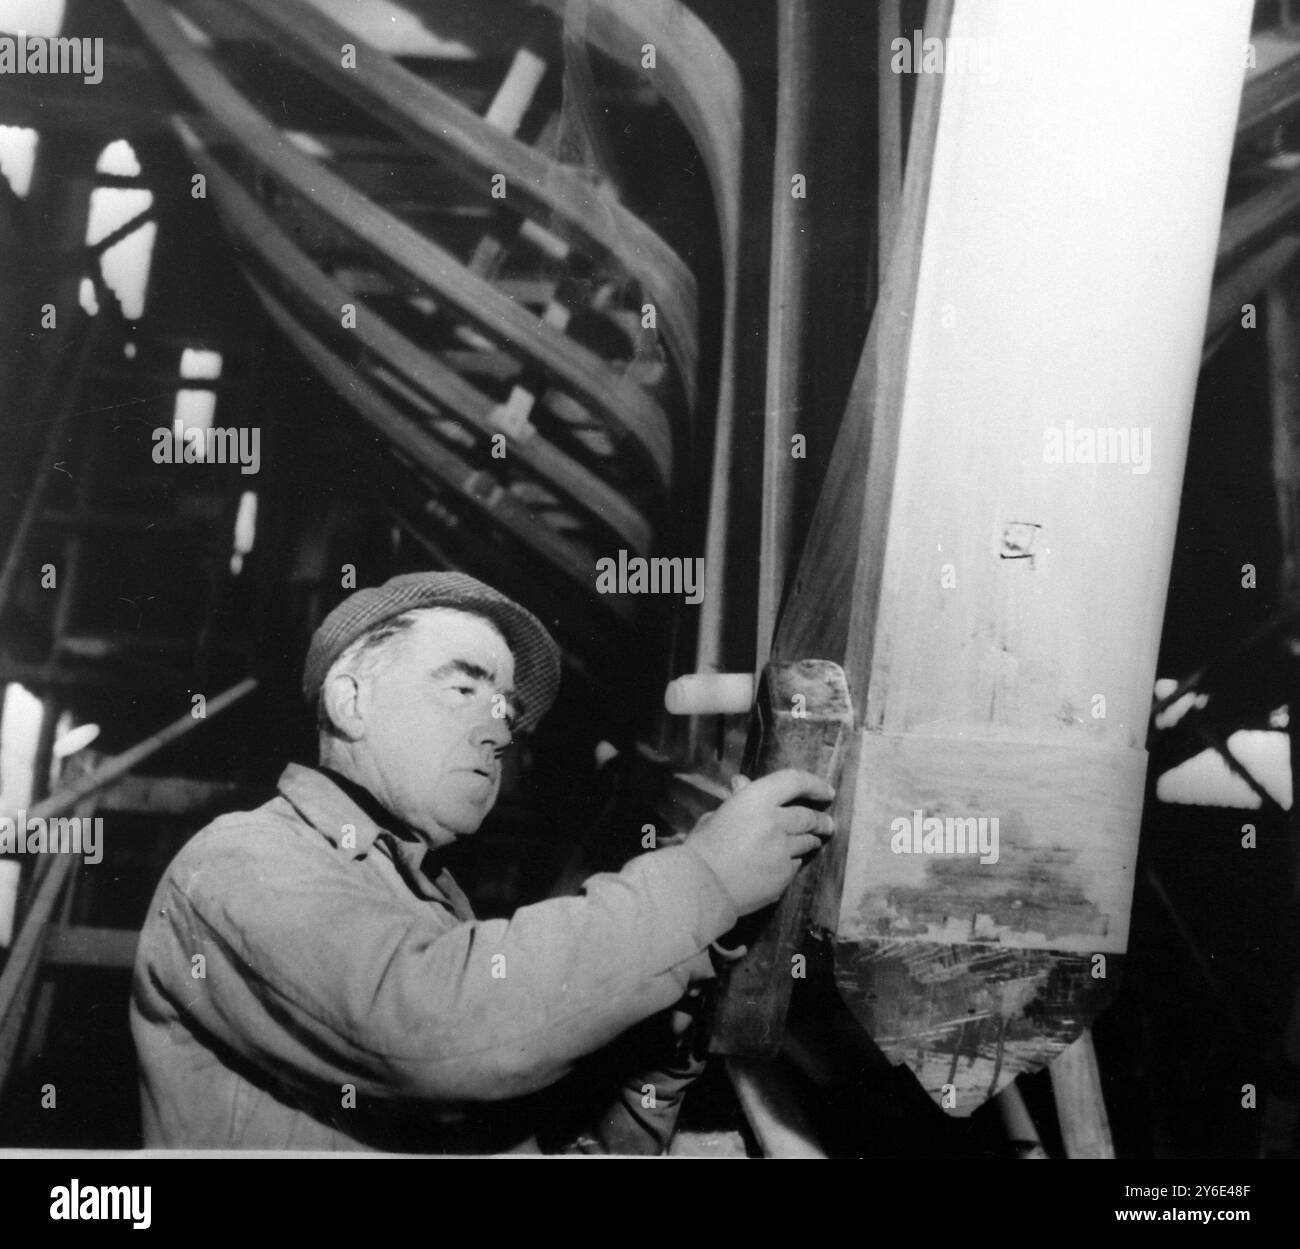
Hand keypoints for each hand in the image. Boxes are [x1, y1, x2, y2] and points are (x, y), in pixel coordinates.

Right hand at [686, 769, 834, 915]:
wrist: (701, 887)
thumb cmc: (703, 848)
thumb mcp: (717, 816)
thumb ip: (737, 800)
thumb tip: (742, 783)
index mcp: (755, 800)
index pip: (794, 781)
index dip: (814, 784)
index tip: (826, 791)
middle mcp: (773, 821)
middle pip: (808, 816)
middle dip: (821, 820)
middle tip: (827, 823)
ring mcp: (781, 850)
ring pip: (806, 842)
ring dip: (810, 840)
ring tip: (812, 842)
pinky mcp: (783, 876)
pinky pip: (794, 865)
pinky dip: (791, 862)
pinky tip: (780, 864)